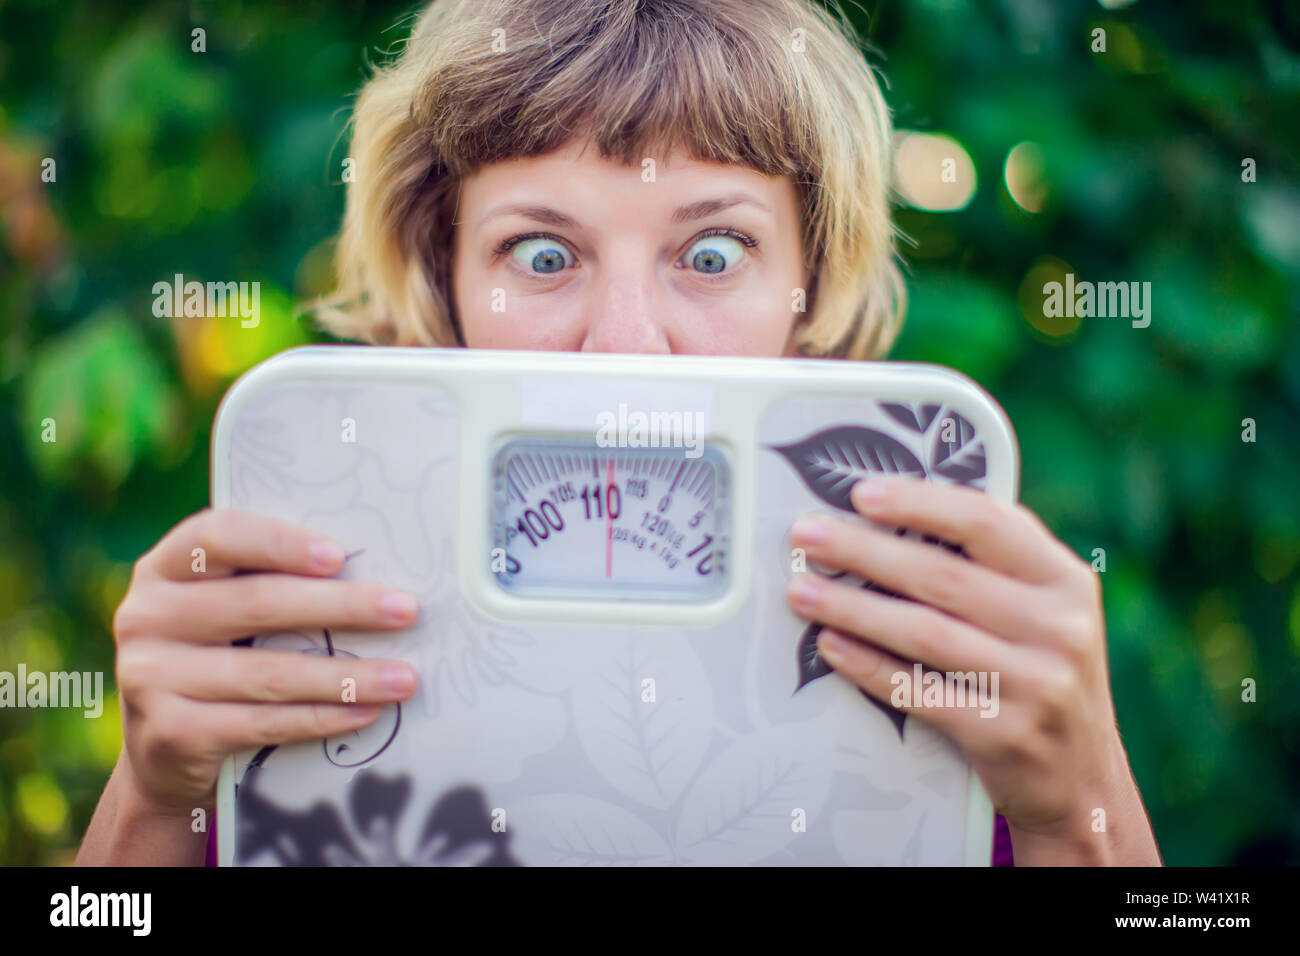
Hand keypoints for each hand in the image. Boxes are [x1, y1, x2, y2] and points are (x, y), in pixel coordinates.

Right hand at [111, 508, 420, 812]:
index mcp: (165, 566)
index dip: (279, 543)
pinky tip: (366, 713)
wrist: (166, 747)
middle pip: (257, 604)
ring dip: (347, 676)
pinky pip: (263, 723)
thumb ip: (274, 580)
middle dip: (343, 606)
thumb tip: (377, 571)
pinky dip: (323, 717)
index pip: (218, 536)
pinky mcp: (172, 734)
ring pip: (269, 672)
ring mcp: (151, 677)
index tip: (339, 555)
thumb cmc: (221, 652)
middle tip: (406, 610)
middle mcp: (147, 616)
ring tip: (404, 677)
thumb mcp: (229, 605)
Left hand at [784, 476, 1159, 864]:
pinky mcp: (1002, 734)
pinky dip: (868, 665)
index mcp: (1065, 581)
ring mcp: (1034, 684)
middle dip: (864, 551)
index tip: (861, 494)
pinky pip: (919, 691)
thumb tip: (890, 515)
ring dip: (852, 607)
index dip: (919, 503)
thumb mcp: (1045, 612)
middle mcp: (1058, 628)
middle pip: (942, 576)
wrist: (1082, 781)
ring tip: (801, 591)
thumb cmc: (1041, 675)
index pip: (987, 522)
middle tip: (807, 537)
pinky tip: (831, 646)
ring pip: (924, 633)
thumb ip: (992, 565)